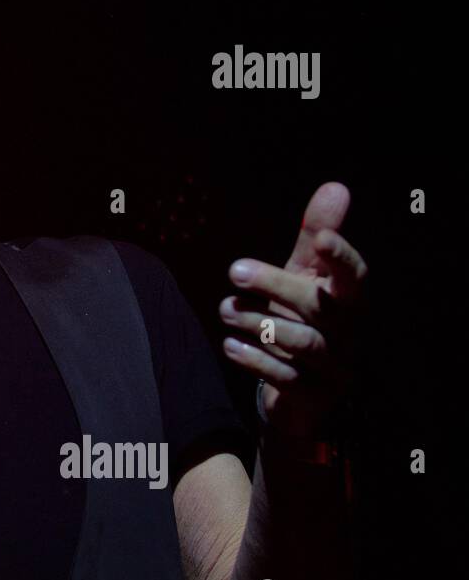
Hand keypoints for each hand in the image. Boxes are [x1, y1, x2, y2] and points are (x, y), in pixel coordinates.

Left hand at [218, 182, 367, 443]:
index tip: (320, 238)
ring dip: (258, 322)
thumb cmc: (301, 315)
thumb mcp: (305, 275)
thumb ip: (314, 235)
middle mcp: (348, 332)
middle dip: (276, 285)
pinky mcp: (312, 393)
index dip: (341, 257)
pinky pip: (286, 376)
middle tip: (234, 270)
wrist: (300, 386)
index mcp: (349, 300)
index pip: (355, 277)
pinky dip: (255, 359)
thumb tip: (337, 186)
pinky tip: (229, 345)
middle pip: (319, 307)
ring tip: (225, 308)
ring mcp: (333, 365)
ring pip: (301, 343)